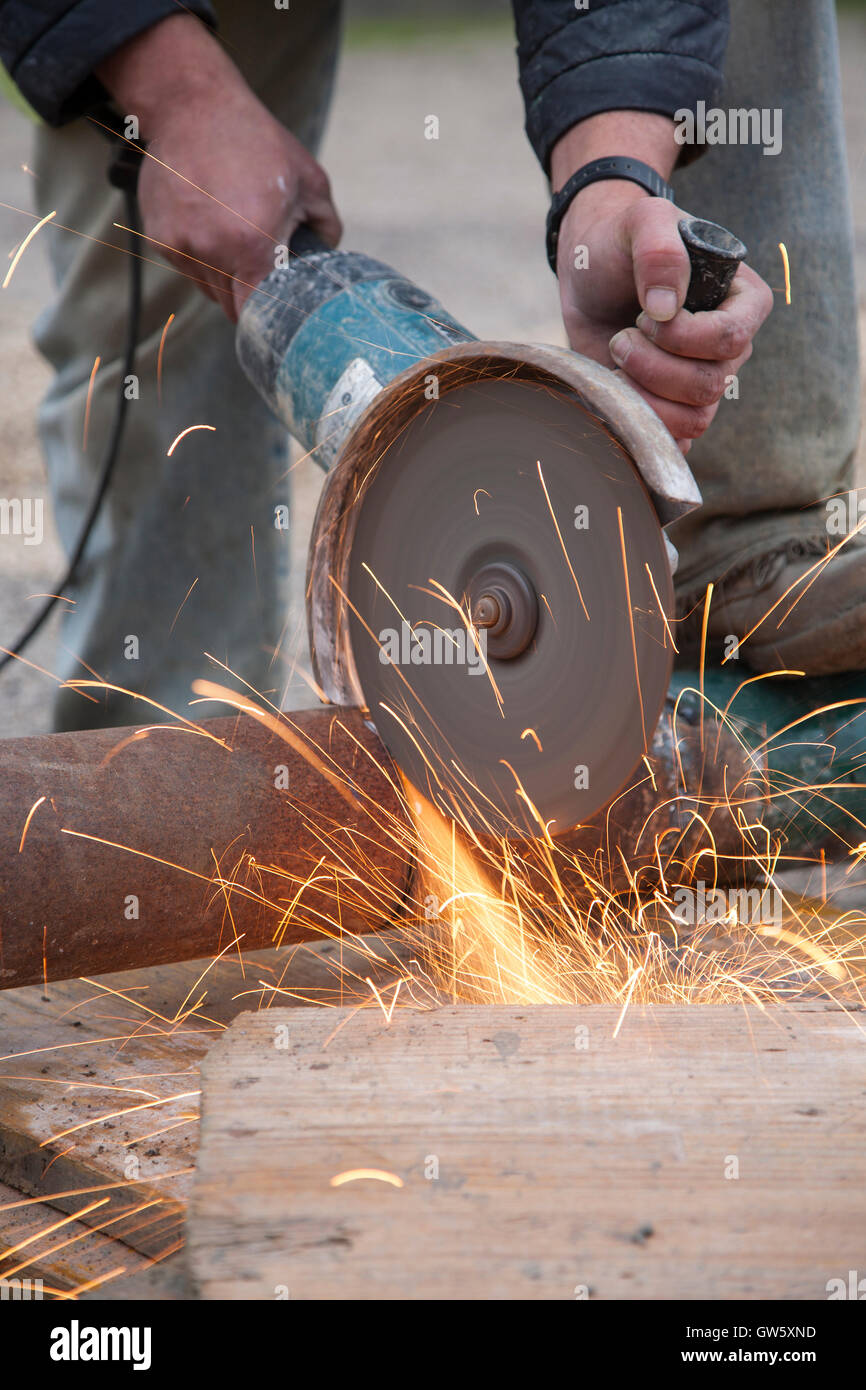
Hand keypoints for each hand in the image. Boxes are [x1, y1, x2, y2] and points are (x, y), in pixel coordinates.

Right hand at [97, 16, 340, 319]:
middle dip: (248, 295)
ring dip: (224, 278)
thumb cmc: (258, 142)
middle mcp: (211, 251)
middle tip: (260, 268)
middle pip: (231, 306)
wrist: (194, 107)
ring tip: (234, 236)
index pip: (257, 313)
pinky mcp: (159, 238)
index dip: (267, 322)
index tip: (276, 320)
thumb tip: (329, 262)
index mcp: (252, 244)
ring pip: (208, 290)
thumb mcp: (310, 181)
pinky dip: (200, 258)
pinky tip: (209, 223)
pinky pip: (186, 268)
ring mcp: (181, 245)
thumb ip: (327, 229)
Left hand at [556, 180, 772, 451]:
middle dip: (653, 367)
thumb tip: (665, 309)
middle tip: (621, 337)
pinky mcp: (671, 405)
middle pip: (709, 386)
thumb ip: (659, 250)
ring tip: (617, 357)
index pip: (732, 339)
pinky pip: (674, 440)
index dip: (684, 337)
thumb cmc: (621, 240)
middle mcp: (729, 347)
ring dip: (643, 396)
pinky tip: (617, 392)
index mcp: (741, 301)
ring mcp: (701, 380)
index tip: (646, 315)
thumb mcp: (640, 222)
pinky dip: (641, 426)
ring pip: (692, 419)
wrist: (588, 271)